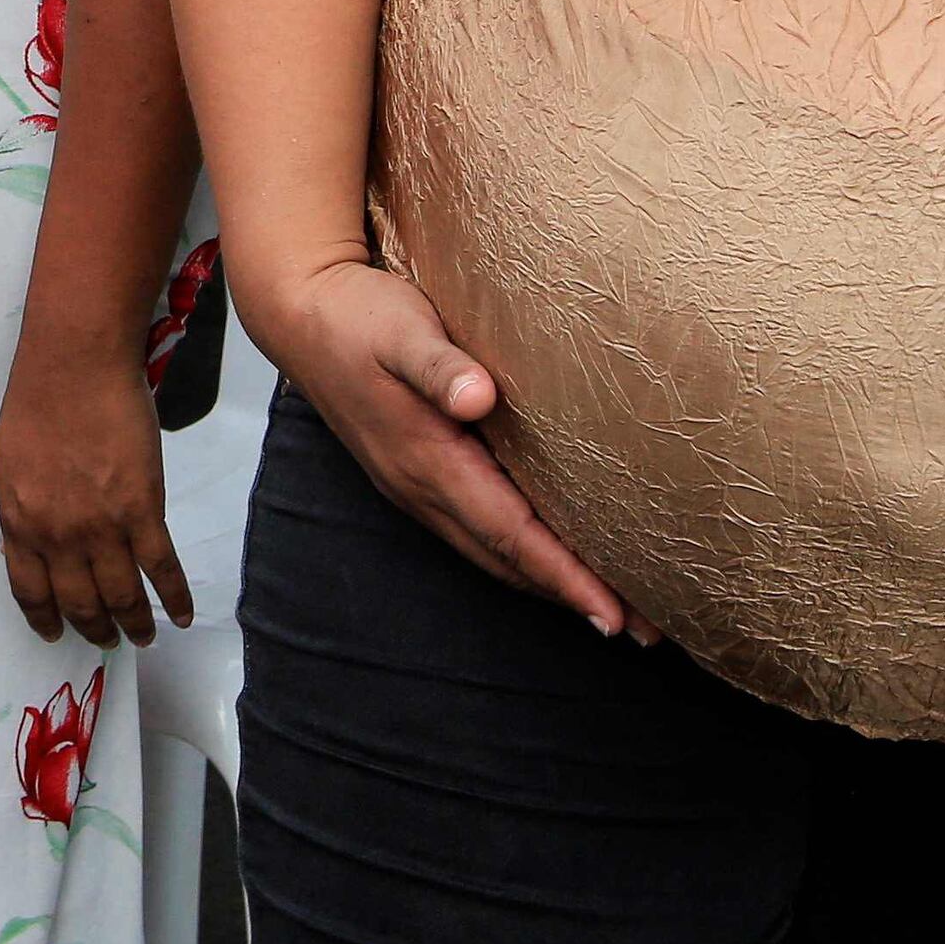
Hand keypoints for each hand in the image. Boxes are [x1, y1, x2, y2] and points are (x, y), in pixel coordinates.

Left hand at [0, 339, 192, 645]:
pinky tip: (182, 615)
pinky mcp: (143, 511)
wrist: (75, 367)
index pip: (30, 591)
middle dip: (95, 629)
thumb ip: (23, 508)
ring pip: (122, 595)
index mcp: (19, 523)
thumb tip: (36, 539)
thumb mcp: (9, 465)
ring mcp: (102, 527)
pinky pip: (162, 568)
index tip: (56, 633)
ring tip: (143, 637)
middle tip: (107, 640)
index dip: (47, 619)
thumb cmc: (37, 403)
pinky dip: (174, 597)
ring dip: (134, 623)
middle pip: (79, 602)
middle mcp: (58, 537)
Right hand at [247, 259, 643, 638]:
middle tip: (645, 629)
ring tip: (610, 605)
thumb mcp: (400, 330)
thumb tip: (477, 399)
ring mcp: (414, 487)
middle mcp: (420, 487)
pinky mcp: (414, 476)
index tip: (613, 614)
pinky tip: (548, 553)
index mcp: (426, 461)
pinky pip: (478, 533)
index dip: (565, 576)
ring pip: (493, 554)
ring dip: (549, 584)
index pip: (511, 534)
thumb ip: (439, 367)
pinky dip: (521, 556)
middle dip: (573, 596)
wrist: (299, 314)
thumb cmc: (357, 317)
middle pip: (508, 561)